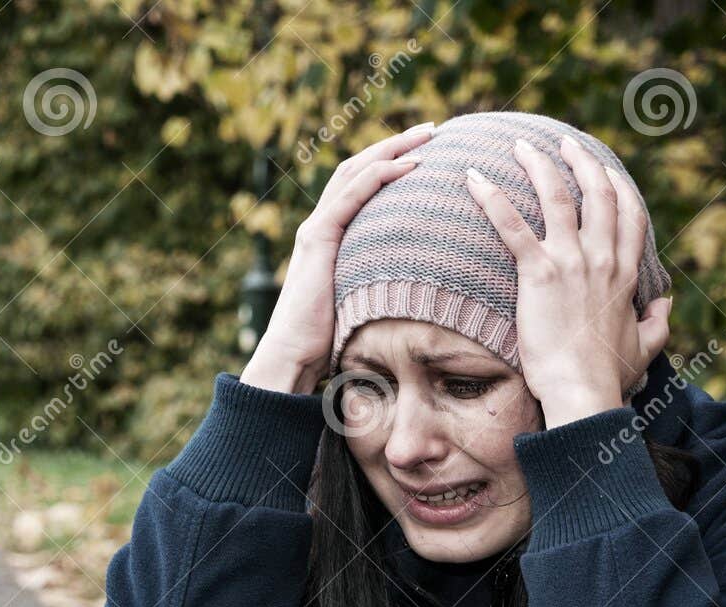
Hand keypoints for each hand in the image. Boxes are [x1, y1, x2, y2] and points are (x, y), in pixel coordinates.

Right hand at [240, 124, 435, 394]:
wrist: (292, 357)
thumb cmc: (326, 344)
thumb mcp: (359, 305)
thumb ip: (378, 288)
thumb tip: (416, 297)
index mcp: (329, 238)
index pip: (361, 187)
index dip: (391, 163)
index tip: (427, 151)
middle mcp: (319, 225)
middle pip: (359, 168)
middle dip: (396, 144)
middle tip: (433, 129)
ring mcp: (316, 229)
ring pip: (357, 172)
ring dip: (394, 148)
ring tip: (429, 134)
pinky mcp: (318, 238)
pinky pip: (353, 195)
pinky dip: (382, 175)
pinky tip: (411, 165)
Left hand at [464, 135, 672, 427]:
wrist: (582, 391)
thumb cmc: (608, 376)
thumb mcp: (644, 347)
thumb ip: (656, 322)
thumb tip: (665, 305)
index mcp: (625, 274)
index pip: (629, 216)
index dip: (618, 187)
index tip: (606, 170)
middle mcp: (602, 258)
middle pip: (596, 194)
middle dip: (581, 162)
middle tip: (563, 143)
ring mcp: (571, 262)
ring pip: (556, 197)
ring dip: (538, 166)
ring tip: (520, 146)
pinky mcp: (539, 273)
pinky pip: (512, 226)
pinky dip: (491, 199)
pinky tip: (474, 178)